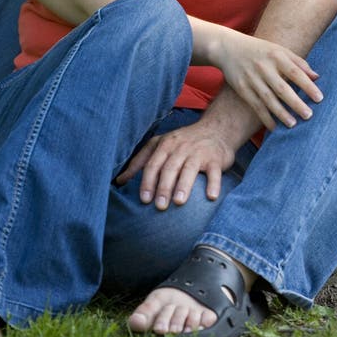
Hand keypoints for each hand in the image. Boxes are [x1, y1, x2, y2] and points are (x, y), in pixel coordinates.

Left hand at [115, 120, 235, 209]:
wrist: (216, 129)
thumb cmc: (183, 142)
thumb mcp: (160, 145)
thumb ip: (141, 161)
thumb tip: (120, 182)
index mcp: (165, 145)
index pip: (153, 164)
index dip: (147, 182)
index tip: (144, 200)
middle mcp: (181, 147)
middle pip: (170, 168)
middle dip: (163, 187)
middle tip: (159, 206)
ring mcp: (199, 152)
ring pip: (189, 169)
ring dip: (184, 185)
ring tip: (179, 202)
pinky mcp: (216, 158)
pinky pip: (214, 171)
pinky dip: (213, 183)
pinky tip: (211, 196)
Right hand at [210, 28, 322, 129]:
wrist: (228, 48)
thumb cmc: (260, 50)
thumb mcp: (279, 50)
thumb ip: (298, 63)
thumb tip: (317, 77)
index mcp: (276, 56)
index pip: (295, 72)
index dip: (308, 86)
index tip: (319, 98)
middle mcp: (264, 67)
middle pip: (282, 88)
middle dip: (296, 103)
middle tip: (309, 115)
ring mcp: (252, 78)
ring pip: (268, 99)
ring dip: (281, 113)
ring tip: (293, 124)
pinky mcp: (242, 88)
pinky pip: (255, 105)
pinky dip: (265, 117)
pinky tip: (274, 127)